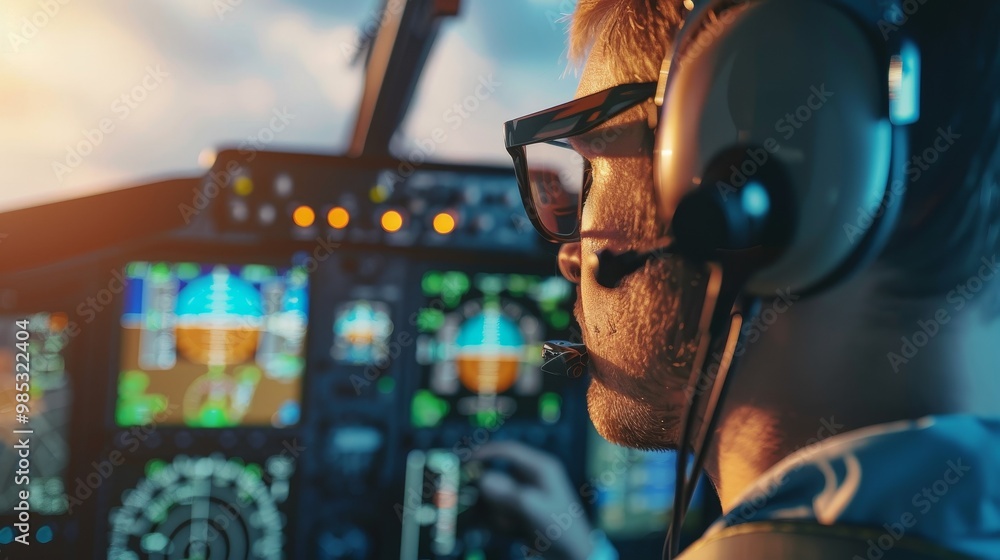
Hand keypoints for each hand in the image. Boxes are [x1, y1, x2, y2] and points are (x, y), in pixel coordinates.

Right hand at [472, 441, 595, 559]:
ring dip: (496, 512)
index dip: (486, 453)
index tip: (467, 461)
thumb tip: (483, 480)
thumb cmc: (561, 528)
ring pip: (496, 496)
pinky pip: (499, 510)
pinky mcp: (520, 510)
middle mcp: (531, 477)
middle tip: (491, 509)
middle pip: (498, 475)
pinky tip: (508, 529)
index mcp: (541, 467)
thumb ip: (507, 493)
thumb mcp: (534, 509)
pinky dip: (496, 520)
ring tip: (511, 525)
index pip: (509, 451)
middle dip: (491, 495)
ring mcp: (524, 494)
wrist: (573, 554)